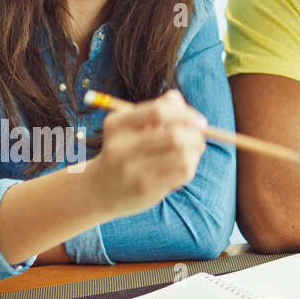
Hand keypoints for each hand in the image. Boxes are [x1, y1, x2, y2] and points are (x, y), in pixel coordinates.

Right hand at [89, 90, 206, 217]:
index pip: (160, 111)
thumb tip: (189, 111)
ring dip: (195, 152)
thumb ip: (160, 108)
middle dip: (196, 136)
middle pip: (175, 135)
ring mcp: (132, 170)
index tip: (200, 122)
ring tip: (191, 154)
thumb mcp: (132, 126)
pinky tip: (181, 168)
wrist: (99, 190)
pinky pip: (183, 173)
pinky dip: (191, 167)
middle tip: (200, 140)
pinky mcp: (145, 189)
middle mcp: (121, 147)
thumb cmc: (125, 151)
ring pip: (183, 156)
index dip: (187, 114)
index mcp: (117, 124)